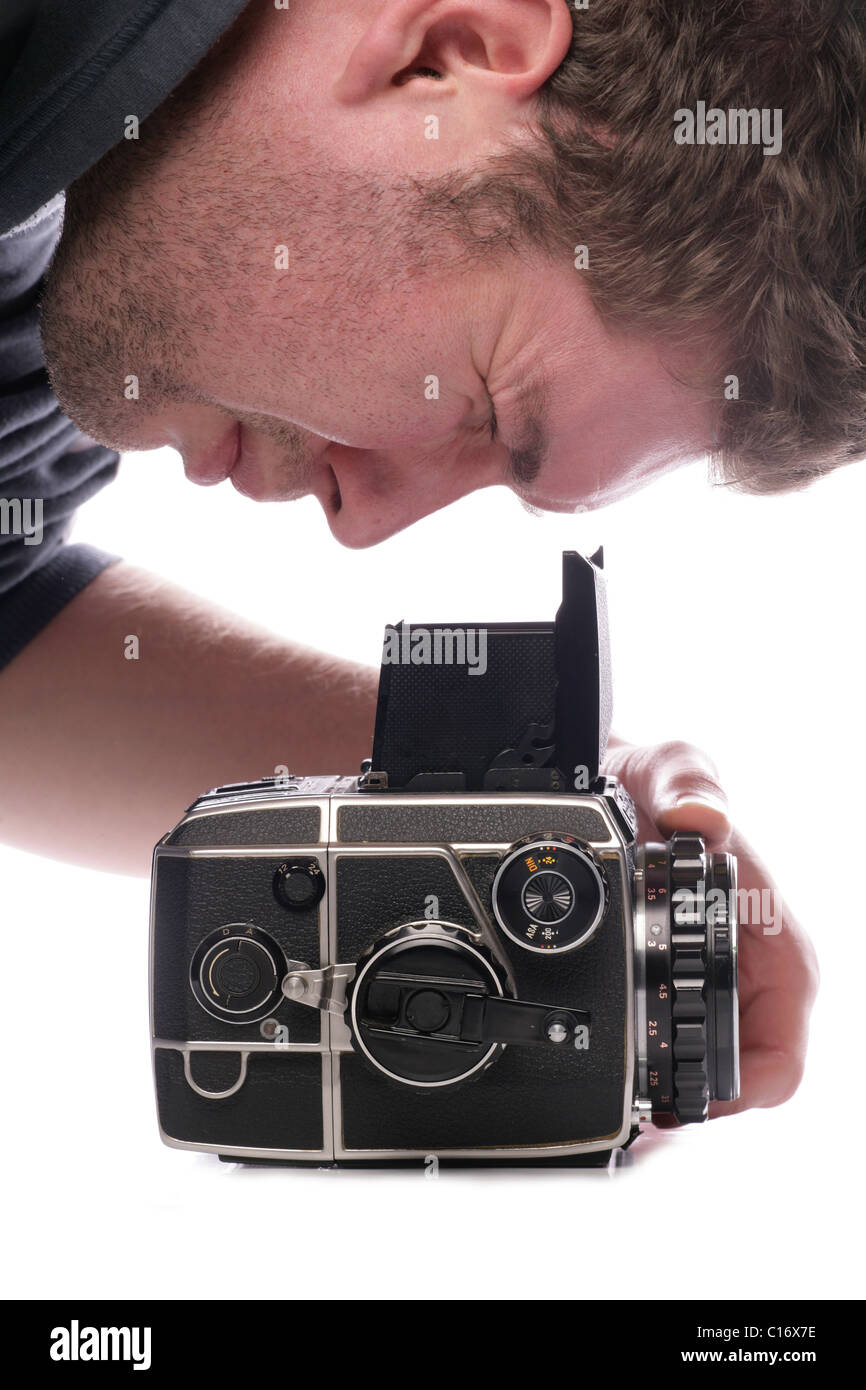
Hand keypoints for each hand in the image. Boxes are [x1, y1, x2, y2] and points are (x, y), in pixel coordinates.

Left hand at [603, 736, 818, 1116]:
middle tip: (662, 1117)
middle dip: (718, 1096)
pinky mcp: (676, 980)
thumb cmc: (659, 781)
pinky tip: (632, 1091)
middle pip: (756, 1054)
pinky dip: (664, 1071)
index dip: (763, 1069)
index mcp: (762, 916)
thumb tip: (699, 814)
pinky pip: (685, 1040)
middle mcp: (744, 954)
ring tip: (643, 1117)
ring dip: (690, 1093)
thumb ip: (685, 781)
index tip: (721, 1094)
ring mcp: (713, 971)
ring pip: (721, 1058)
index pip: (790, 1010)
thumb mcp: (671, 767)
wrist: (611, 781)